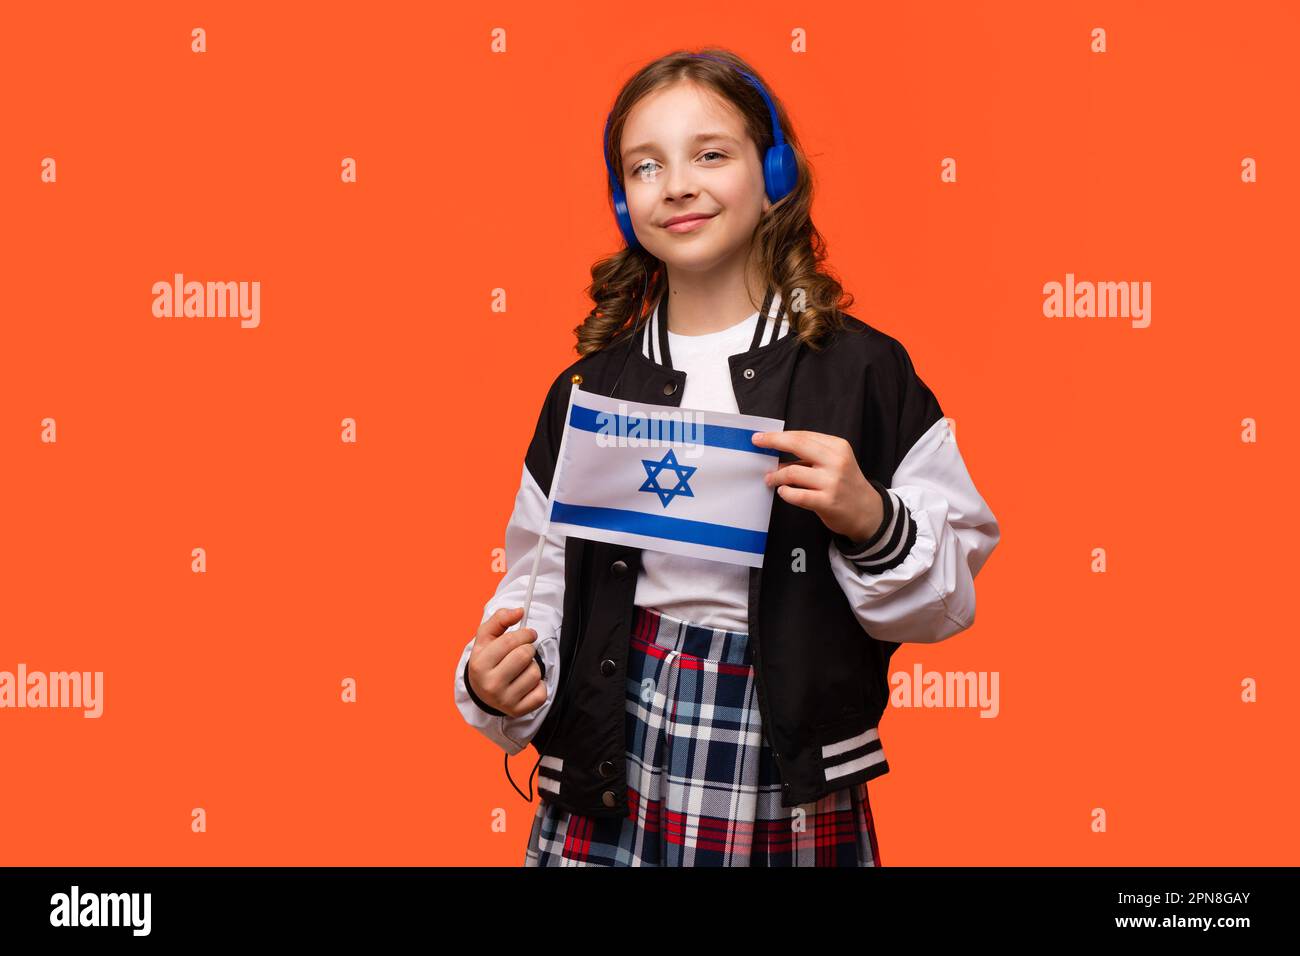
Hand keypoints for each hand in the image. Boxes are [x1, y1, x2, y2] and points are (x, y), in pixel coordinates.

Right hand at [466, 607, 546, 716]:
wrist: (482, 692)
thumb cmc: (488, 660)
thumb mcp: (486, 638)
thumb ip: (500, 619)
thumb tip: (520, 611)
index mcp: (480, 665)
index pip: (510, 642)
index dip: (525, 633)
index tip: (529, 633)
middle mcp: (490, 685)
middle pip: (525, 656)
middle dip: (528, 649)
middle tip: (524, 652)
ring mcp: (504, 701)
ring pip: (535, 673)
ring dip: (532, 667)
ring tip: (521, 670)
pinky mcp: (518, 711)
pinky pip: (542, 692)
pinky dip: (538, 685)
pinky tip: (526, 684)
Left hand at [751, 430, 883, 543]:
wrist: (868, 511)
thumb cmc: (847, 485)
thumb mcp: (836, 462)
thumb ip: (811, 456)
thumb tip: (778, 455)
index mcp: (838, 447)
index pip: (803, 436)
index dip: (779, 436)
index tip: (763, 437)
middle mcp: (836, 461)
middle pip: (797, 444)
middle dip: (773, 442)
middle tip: (758, 444)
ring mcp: (832, 482)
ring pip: (792, 472)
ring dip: (776, 476)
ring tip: (771, 479)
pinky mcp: (827, 501)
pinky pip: (797, 495)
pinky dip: (785, 493)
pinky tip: (783, 492)